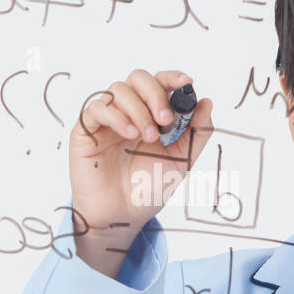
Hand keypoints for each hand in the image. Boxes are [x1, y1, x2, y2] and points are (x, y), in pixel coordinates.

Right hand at [69, 69, 213, 276]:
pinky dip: (117, 116)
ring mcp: (107, 120)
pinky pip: (97, 108)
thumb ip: (196, 133)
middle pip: (138, 78)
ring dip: (138, 109)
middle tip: (166, 119)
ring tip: (148, 136)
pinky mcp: (86, 131)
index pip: (159, 83)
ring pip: (119, 90)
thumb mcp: (181, 160)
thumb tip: (207, 102)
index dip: (172, 78)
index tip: (186, 83)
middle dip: (155, 93)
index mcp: (151, 114)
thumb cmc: (148, 188)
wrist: (123, 216)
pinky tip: (129, 134)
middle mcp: (128, 112)